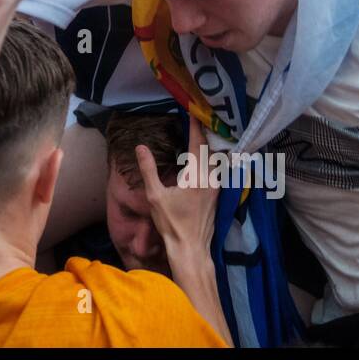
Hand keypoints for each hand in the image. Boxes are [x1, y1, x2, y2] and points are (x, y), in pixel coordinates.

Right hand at [136, 120, 217, 258]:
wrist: (191, 249)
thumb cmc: (172, 224)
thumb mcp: (155, 196)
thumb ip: (148, 169)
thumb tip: (140, 147)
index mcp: (196, 175)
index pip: (198, 143)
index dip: (195, 125)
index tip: (192, 110)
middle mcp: (211, 178)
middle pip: (211, 148)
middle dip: (205, 131)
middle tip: (199, 116)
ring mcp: (217, 187)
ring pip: (216, 159)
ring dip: (210, 144)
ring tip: (203, 131)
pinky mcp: (217, 195)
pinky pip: (217, 169)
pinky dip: (212, 157)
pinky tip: (206, 156)